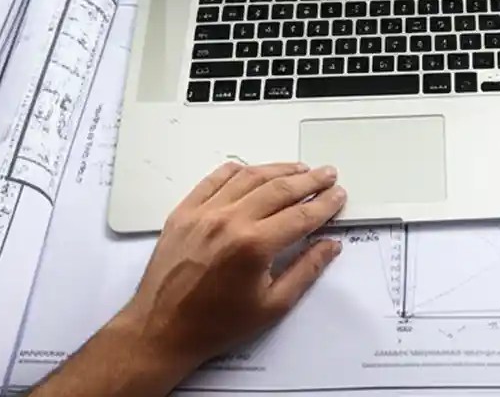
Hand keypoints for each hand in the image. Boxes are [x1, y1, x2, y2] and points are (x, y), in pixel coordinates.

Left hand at [115, 162, 346, 372]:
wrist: (162, 330)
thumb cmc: (215, 324)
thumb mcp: (272, 306)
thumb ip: (306, 271)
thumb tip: (330, 245)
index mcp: (254, 246)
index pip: (301, 215)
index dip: (324, 204)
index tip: (338, 195)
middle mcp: (229, 221)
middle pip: (279, 189)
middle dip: (309, 180)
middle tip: (327, 174)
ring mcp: (204, 213)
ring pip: (249, 177)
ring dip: (279, 169)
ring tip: (299, 169)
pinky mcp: (183, 212)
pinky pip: (214, 179)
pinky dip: (237, 170)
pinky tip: (251, 170)